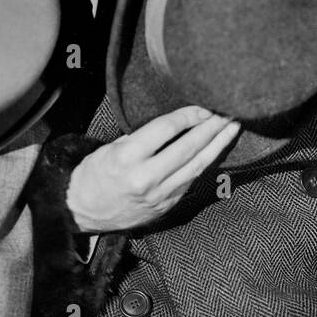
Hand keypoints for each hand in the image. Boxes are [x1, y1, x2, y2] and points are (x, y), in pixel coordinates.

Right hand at [67, 106, 240, 232]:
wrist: (84, 211)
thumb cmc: (95, 174)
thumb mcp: (111, 148)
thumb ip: (142, 137)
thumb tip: (176, 122)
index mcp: (128, 159)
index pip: (167, 129)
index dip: (189, 114)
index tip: (203, 105)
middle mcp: (146, 178)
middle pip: (188, 147)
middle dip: (211, 127)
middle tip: (228, 112)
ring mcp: (160, 195)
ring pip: (197, 165)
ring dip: (218, 145)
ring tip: (232, 128)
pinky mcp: (167, 205)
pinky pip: (192, 179)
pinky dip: (207, 162)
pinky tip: (217, 150)